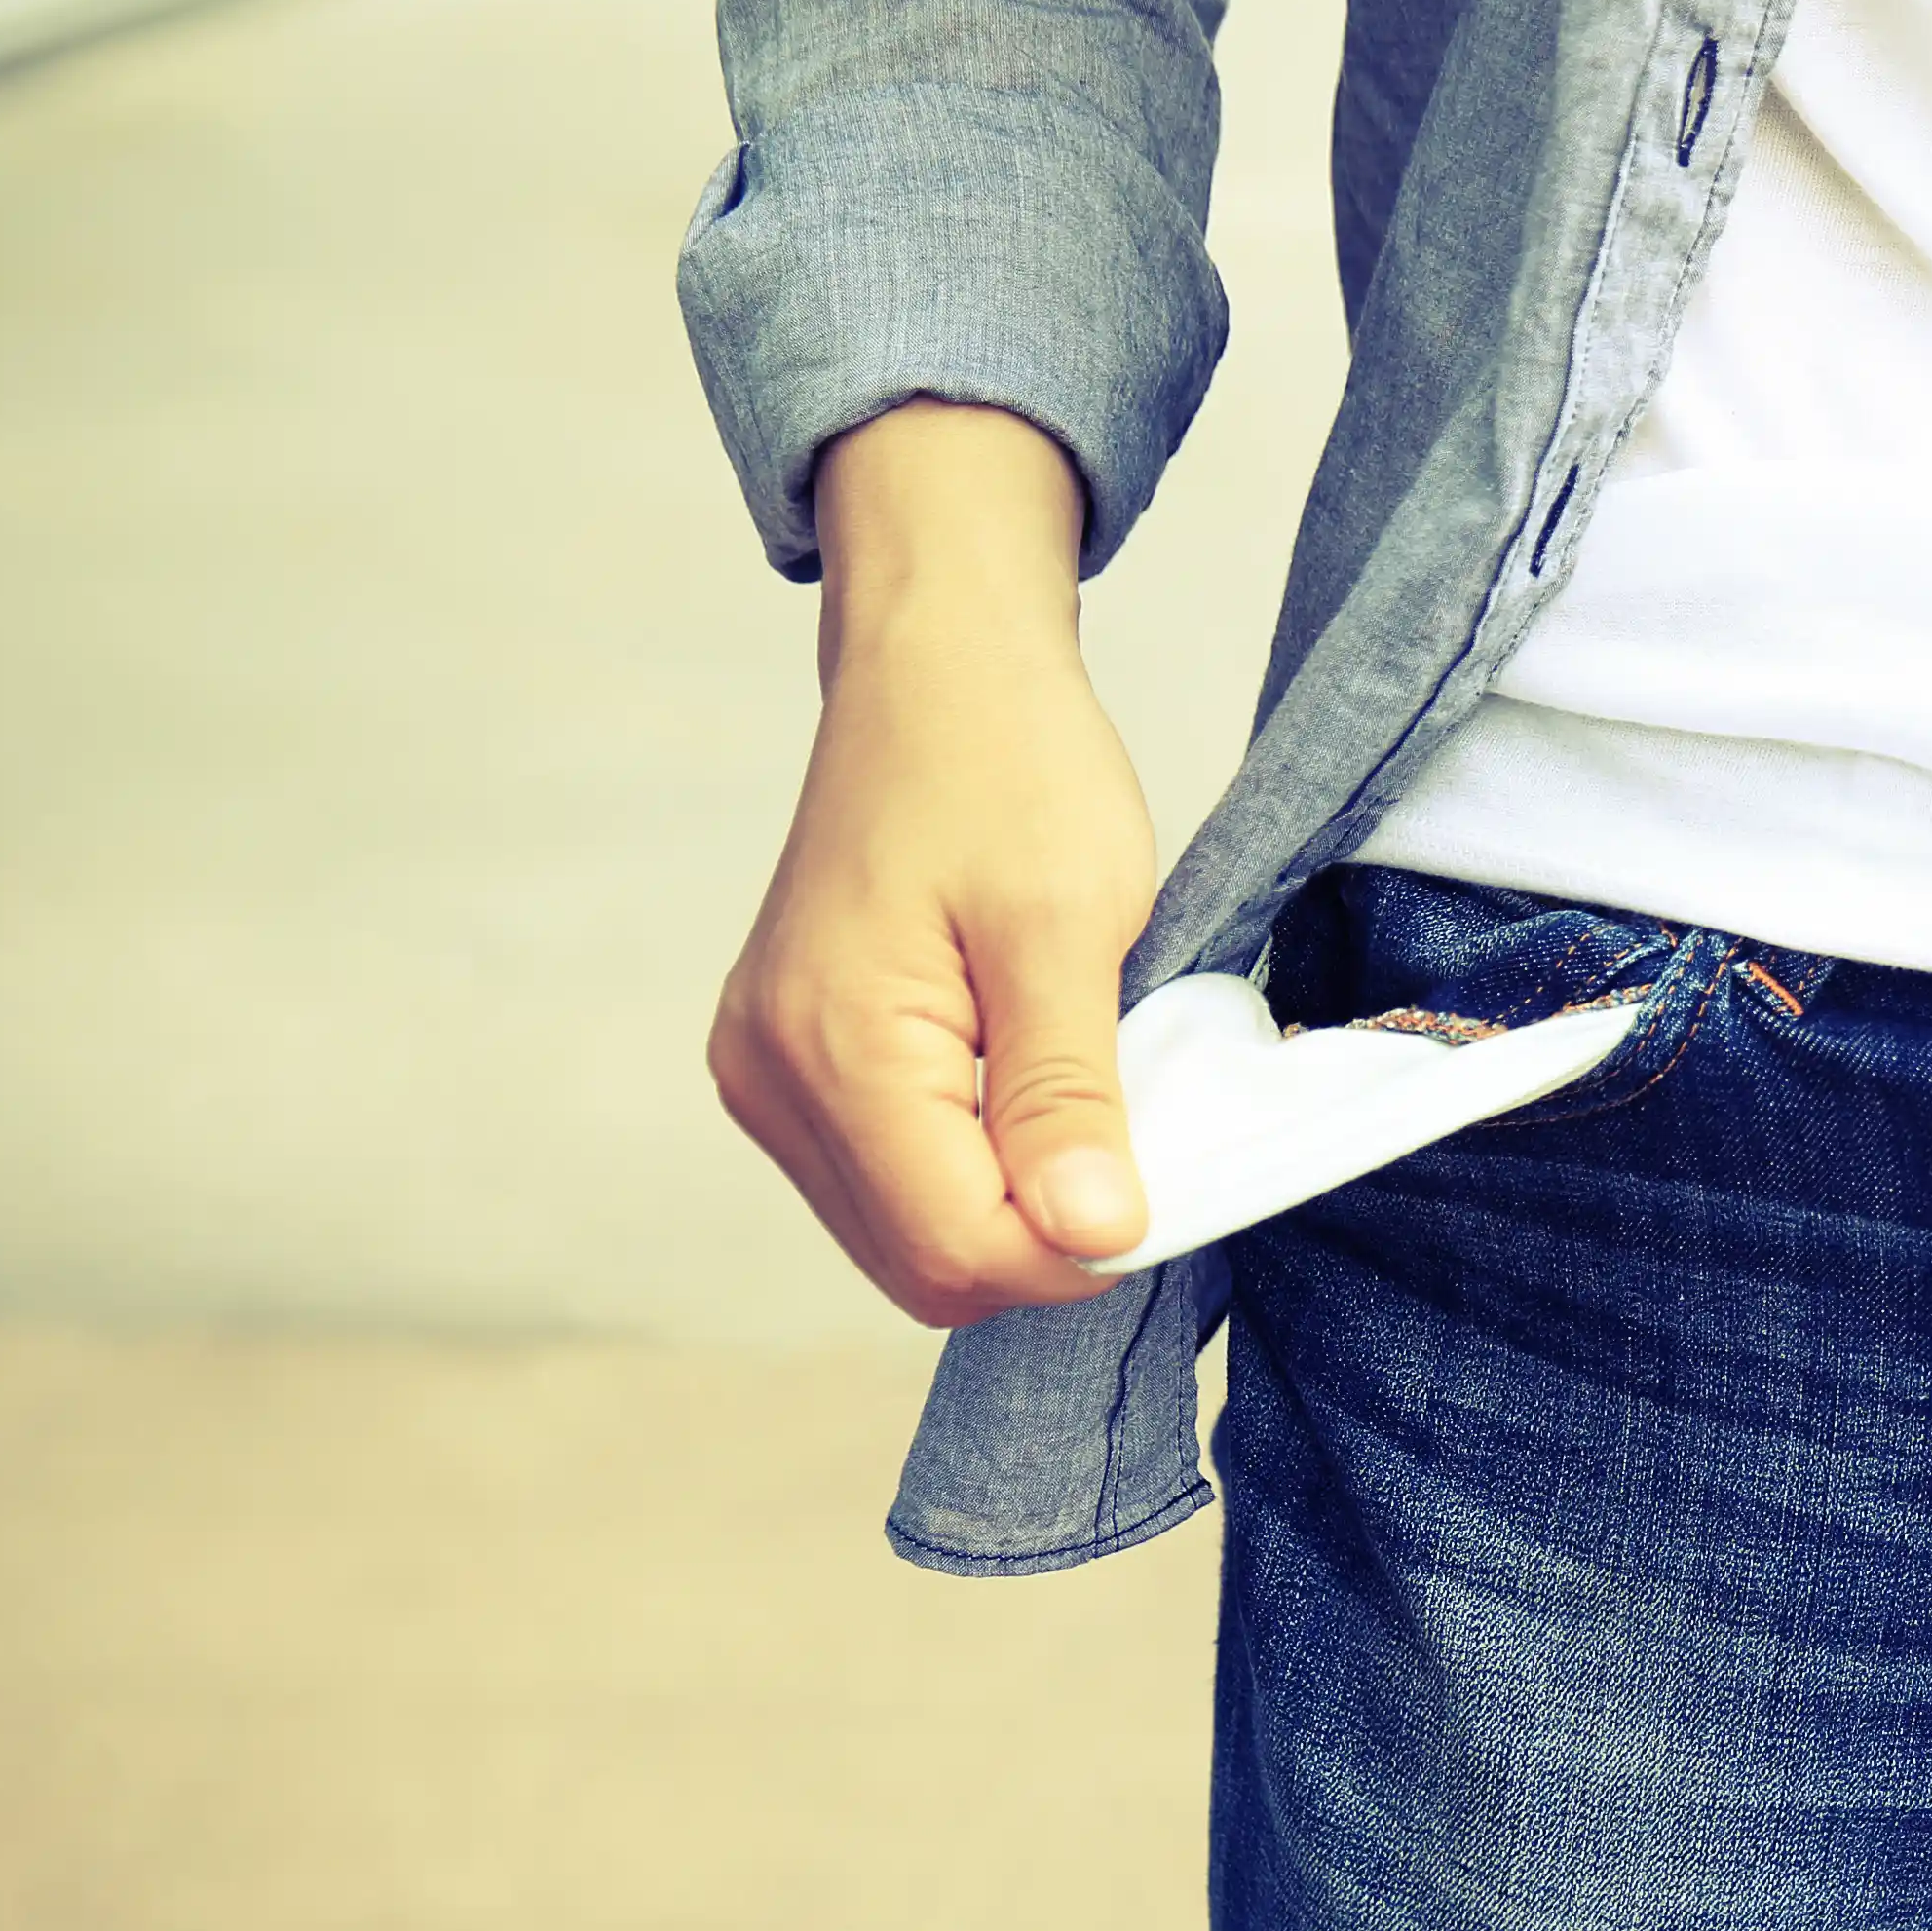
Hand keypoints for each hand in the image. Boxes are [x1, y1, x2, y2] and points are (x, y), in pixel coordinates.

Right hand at [708, 405, 1160, 1327]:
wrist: (939, 668)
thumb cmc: (1010, 765)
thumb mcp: (1069, 926)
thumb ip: (1067, 1094)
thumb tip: (1090, 1240)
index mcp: (831, 1044)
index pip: (959, 1246)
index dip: (1076, 1249)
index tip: (1164, 1180)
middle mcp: (771, 1075)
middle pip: (925, 1262)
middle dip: (1043, 1238)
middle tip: (1133, 1141)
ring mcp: (767, 1073)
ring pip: (906, 1236)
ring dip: (1009, 1207)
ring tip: (1077, 1097)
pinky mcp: (785, 1063)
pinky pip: (886, 1180)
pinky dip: (969, 1169)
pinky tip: (1022, 1090)